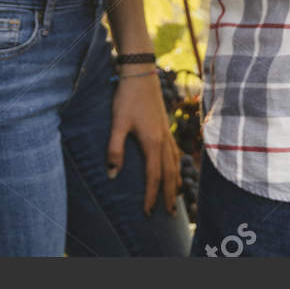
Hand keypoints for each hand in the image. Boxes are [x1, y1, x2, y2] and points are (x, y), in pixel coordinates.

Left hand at [107, 70, 179, 216]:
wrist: (141, 73)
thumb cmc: (127, 97)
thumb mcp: (117, 123)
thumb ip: (115, 148)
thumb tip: (112, 174)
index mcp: (153, 143)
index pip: (154, 177)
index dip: (151, 196)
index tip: (148, 212)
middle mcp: (164, 140)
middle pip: (170, 174)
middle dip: (169, 195)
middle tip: (170, 215)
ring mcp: (167, 133)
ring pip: (176, 163)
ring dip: (176, 182)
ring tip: (177, 197)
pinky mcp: (165, 126)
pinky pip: (175, 152)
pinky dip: (177, 165)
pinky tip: (176, 168)